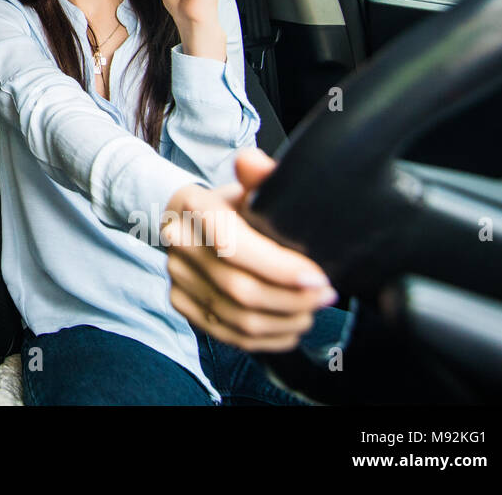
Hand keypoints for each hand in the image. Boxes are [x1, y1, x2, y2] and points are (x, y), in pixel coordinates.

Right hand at [162, 147, 338, 351]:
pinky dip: (264, 338)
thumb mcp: (247, 187)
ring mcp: (176, 277)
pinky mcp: (180, 303)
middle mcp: (178, 244)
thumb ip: (259, 177)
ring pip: (234, 317)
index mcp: (194, 208)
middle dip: (291, 298)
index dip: (279, 267)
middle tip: (326, 295)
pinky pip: (225, 334)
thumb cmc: (228, 204)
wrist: (187, 219)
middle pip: (238, 288)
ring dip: (282, 321)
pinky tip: (289, 326)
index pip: (233, 245)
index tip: (318, 276)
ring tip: (311, 311)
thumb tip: (253, 161)